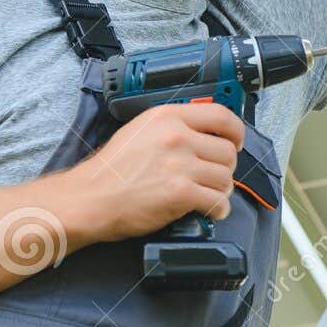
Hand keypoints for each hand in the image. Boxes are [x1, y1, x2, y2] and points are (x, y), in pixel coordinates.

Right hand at [69, 101, 243, 240]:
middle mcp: (177, 136)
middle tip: (212, 177)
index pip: (221, 116)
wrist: (91, 198)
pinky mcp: (181, 193)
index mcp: (168, 117)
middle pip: (227, 151)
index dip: (236, 132)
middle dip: (225, 168)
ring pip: (225, 178)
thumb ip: (172, 127)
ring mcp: (180, 165)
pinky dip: (217, 210)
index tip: (235, 143)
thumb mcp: (140, 131)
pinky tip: (206, 211)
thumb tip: (204, 134)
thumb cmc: (111, 170)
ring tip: (205, 195)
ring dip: (220, 190)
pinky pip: (218, 202)